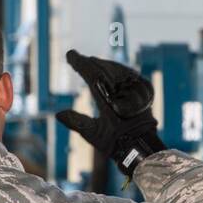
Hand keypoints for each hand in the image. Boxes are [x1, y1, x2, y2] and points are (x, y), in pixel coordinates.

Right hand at [55, 50, 165, 175]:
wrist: (142, 147)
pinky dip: (118, 70)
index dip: (81, 64)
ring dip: (104, 65)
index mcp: (109, 101)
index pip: (92, 76)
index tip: (70, 55)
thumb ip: (75, 122)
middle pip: (105, 69)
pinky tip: (112, 69)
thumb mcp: (93, 134)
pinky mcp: (144, 92)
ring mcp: (135, 91)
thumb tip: (58, 114)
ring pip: (118, 70)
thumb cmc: (116, 143)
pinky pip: (129, 75)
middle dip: (91, 62)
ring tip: (93, 62)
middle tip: (79, 58)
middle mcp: (123, 93)